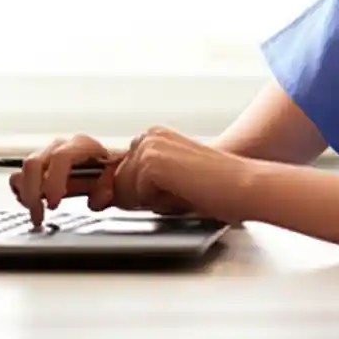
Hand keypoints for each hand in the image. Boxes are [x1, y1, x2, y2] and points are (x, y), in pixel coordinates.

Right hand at [8, 133, 121, 225]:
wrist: (112, 169)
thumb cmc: (113, 173)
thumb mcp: (116, 179)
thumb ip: (107, 189)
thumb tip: (96, 199)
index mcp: (82, 145)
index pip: (60, 158)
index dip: (53, 181)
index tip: (53, 204)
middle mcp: (61, 146)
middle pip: (33, 163)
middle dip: (32, 192)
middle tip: (39, 216)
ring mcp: (47, 155)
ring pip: (24, 171)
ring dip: (26, 195)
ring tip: (37, 214)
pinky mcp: (38, 168)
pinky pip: (20, 178)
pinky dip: (22, 194)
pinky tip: (34, 206)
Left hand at [97, 126, 256, 222]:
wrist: (242, 187)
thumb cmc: (211, 191)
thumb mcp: (163, 188)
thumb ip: (131, 188)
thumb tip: (97, 198)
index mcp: (153, 138)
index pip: (117, 172)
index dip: (124, 192)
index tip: (147, 196)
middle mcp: (148, 137)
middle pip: (115, 182)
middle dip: (136, 198)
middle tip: (174, 194)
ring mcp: (149, 146)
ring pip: (122, 190)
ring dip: (146, 201)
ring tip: (180, 193)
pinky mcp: (152, 161)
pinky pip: (133, 195)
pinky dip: (155, 202)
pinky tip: (181, 192)